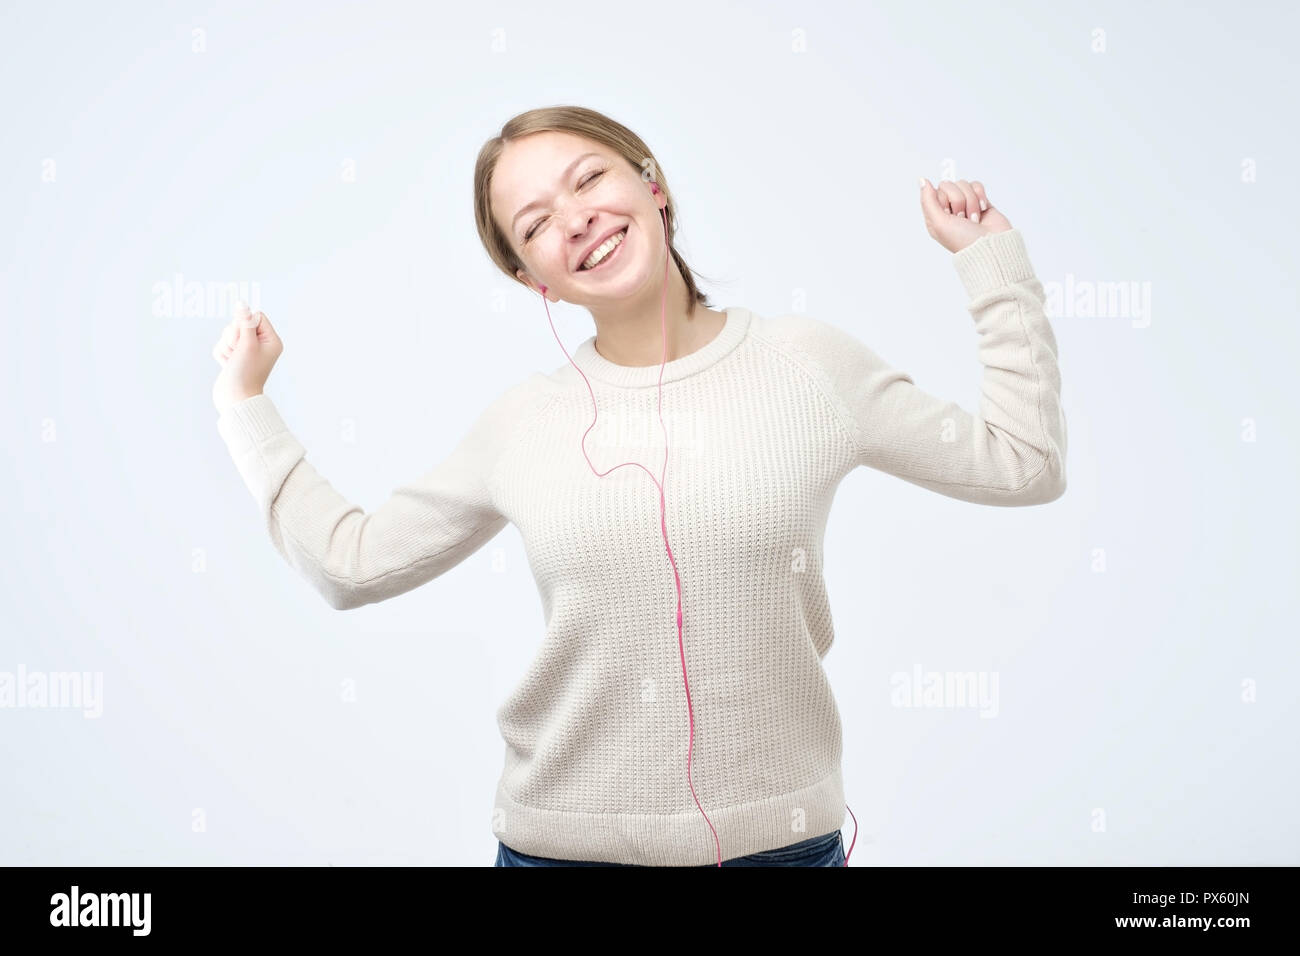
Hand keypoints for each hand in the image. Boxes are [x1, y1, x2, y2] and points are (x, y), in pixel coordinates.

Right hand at [211, 300, 282, 414]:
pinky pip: (221, 345)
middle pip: (239, 323)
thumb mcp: (247, 344)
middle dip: (233, 337)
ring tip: (233, 361)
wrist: (234, 399)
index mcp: (271, 340)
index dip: (245, 323)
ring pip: (228, 334)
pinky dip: (221, 354)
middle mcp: (260, 344)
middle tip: (239, 353)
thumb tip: (242, 302)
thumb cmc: (245, 373)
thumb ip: (244, 322)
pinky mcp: (233, 357)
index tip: (245, 338)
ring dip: (226, 347)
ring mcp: (246, 351)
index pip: (255, 316)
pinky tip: (228, 366)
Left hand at [918, 177, 1012, 253]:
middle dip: (959, 201)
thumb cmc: (964, 241)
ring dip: (971, 202)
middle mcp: (949, 209)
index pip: (935, 191)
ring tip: (973, 219)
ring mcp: (965, 204)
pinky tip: (982, 211)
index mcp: (936, 215)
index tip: (949, 213)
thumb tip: (922, 181)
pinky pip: (976, 186)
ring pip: (964, 185)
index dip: (945, 199)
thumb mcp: (939, 223)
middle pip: (950, 185)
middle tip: (962, 218)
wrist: (991, 246)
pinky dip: (981, 197)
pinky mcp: (979, 201)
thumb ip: (928, 201)